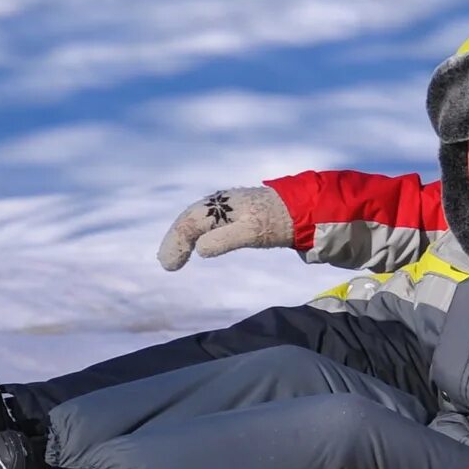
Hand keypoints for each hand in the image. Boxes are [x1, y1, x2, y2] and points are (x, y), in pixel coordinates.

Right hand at [156, 186, 295, 270]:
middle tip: (168, 265)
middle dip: (175, 241)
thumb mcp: (251, 232)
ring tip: (175, 258)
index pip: (188, 223)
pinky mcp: (232, 213)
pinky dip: (195, 234)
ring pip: (195, 220)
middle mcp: (217, 203)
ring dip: (182, 238)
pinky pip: (206, 222)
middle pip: (187, 220)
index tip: (169, 266)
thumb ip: (225, 239)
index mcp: (218, 206)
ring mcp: (224, 207)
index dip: (175, 244)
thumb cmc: (275, 221)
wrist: (301, 208)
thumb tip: (199, 249)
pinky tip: (195, 245)